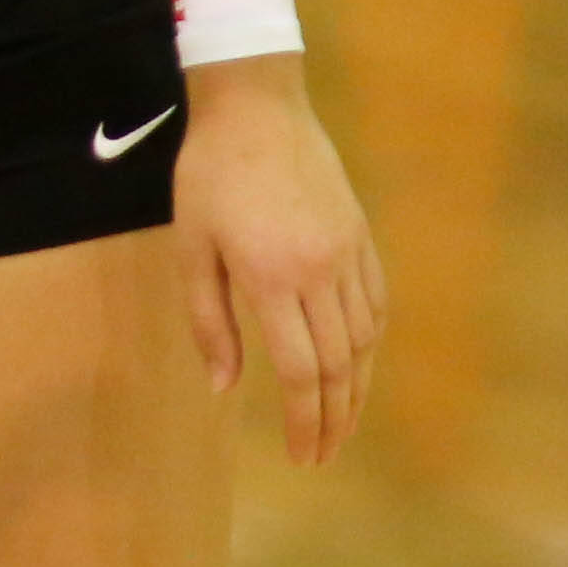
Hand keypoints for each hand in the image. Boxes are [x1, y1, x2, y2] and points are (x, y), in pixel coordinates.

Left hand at [173, 53, 384, 466]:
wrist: (256, 109)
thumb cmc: (208, 177)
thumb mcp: (190, 248)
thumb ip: (208, 321)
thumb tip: (224, 387)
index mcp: (272, 279)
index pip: (302, 372)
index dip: (306, 421)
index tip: (304, 457)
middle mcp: (320, 273)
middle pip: (341, 365)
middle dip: (334, 419)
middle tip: (323, 456)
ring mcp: (348, 254)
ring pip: (365, 339)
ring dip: (358, 388)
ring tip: (342, 422)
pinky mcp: (361, 236)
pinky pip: (376, 303)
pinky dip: (371, 342)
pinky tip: (359, 364)